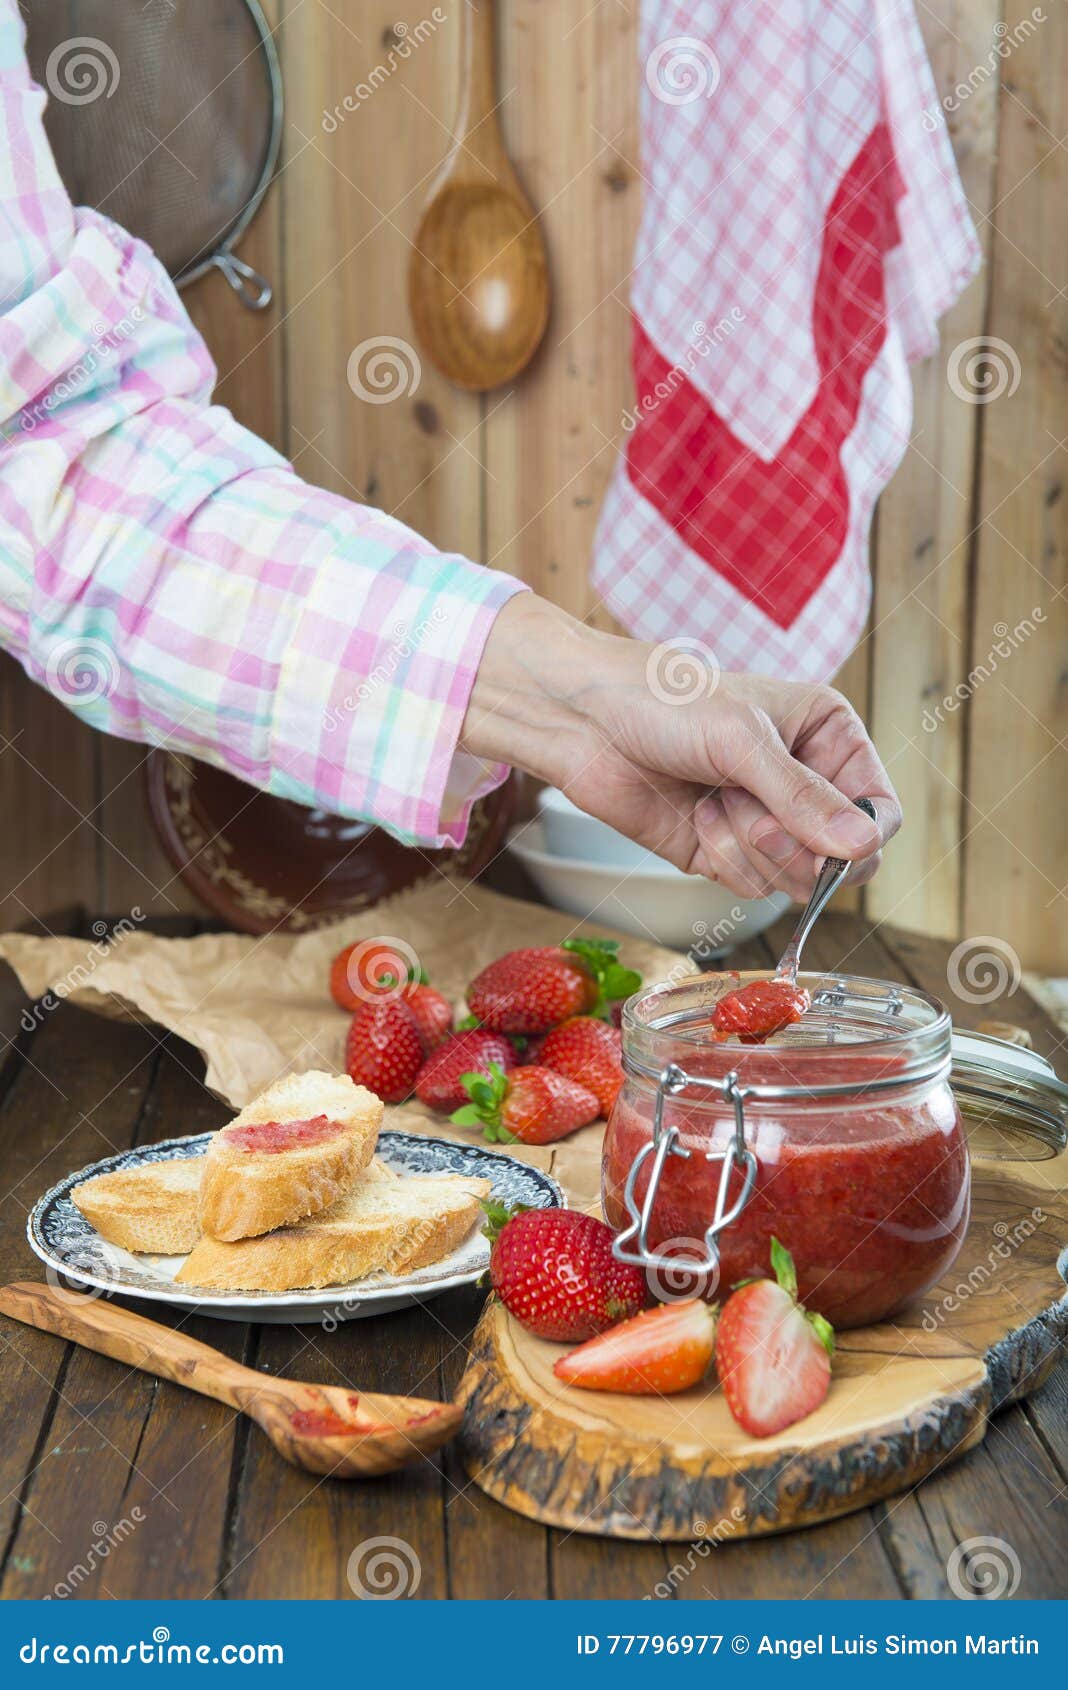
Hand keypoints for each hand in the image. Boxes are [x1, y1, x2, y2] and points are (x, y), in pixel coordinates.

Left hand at [461, 595, 900, 901]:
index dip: (861, 838)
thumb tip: (861, 847)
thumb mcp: (743, 740)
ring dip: (749, 847)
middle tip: (752, 813)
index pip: (879, 811)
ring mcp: (764, 821)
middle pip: (841, 858)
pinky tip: (695, 816)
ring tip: (713, 799)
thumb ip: (802, 798)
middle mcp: (804, 782)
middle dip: (793, 844)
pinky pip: (749, 885)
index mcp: (828, 738)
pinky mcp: (725, 852)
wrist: (585, 721)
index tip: (834, 845)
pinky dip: (721, 856)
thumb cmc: (664, 702)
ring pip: (794, 878)